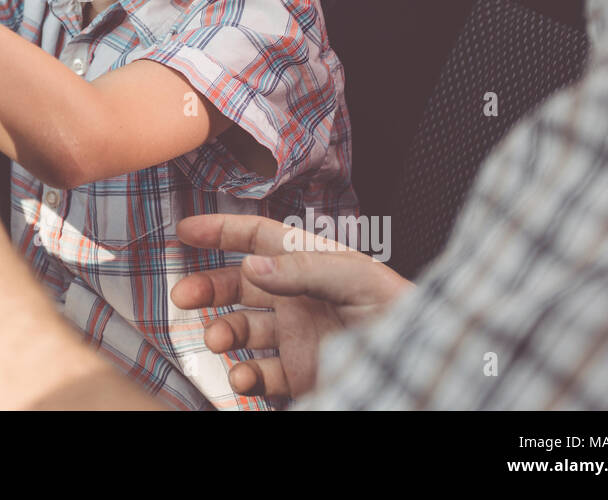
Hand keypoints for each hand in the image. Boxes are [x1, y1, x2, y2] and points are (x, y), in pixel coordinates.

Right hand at [170, 214, 412, 399]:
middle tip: (184, 296)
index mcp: (310, 263)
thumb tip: (250, 265)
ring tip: (219, 340)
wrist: (424, 369)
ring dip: (223, 332)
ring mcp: (296, 336)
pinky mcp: (299, 374)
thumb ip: (301, 269)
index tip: (184, 231)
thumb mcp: (354, 278)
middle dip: (208, 287)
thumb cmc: (399, 311)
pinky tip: (244, 376)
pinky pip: (260, 373)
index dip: (220, 231)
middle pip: (239, 285)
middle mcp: (297, 297)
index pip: (258, 239)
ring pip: (242, 329)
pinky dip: (244, 375)